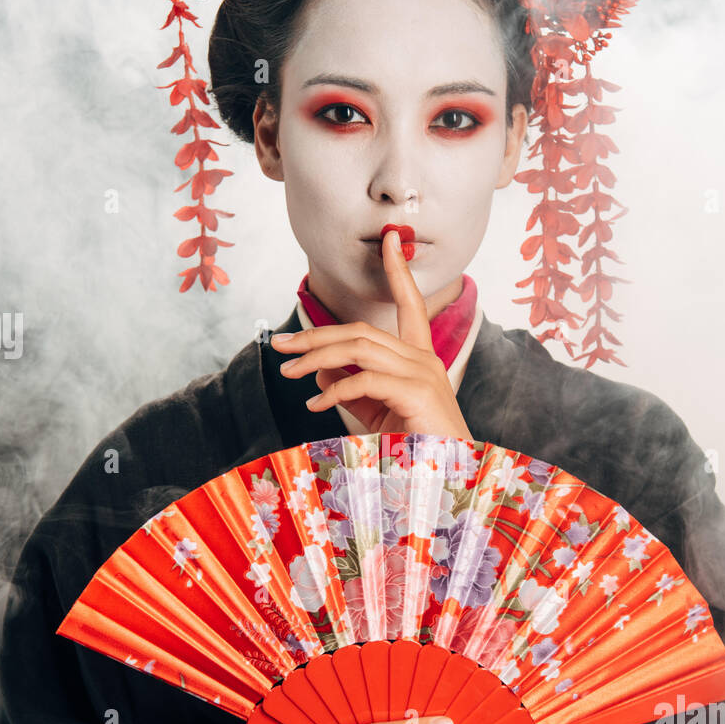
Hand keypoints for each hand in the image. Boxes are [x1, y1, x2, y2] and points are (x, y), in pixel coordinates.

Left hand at [271, 230, 472, 438]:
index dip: (400, 271)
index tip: (390, 240)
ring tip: (288, 371)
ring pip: (358, 348)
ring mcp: (422, 373)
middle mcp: (424, 360)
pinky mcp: (416, 392)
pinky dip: (333, 390)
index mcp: (420, 360)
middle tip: (281, 345)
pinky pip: (364, 379)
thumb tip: (319, 370)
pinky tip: (315, 405)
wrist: (443, 483)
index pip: (410, 305)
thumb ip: (351, 389)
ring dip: (315, 357)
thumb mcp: (376, 413)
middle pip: (362, 331)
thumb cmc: (413, 450)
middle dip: (316, 335)